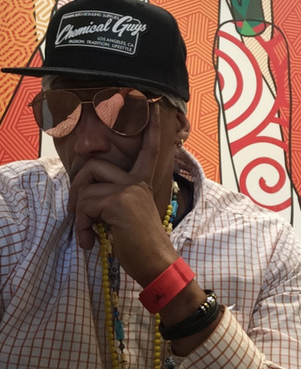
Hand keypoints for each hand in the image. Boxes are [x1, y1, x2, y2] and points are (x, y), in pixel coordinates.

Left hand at [67, 103, 178, 285]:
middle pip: (93, 165)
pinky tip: (91, 241)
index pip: (148, 150)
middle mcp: (137, 181)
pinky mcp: (119, 201)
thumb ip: (114, 198)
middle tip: (78, 212)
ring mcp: (129, 189)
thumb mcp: (129, 214)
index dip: (150, 129)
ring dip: (79, 214)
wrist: (155, 263)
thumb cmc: (141, 244)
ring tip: (88, 233)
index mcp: (142, 182)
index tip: (154, 105)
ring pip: (85, 187)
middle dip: (76, 187)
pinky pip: (84, 205)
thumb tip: (85, 196)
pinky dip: (81, 226)